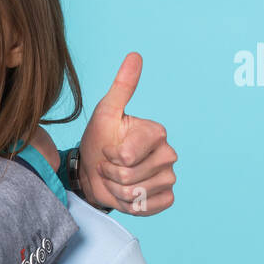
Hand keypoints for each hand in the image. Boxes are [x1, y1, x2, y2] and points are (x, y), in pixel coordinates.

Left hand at [77, 53, 176, 213]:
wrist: (94, 172)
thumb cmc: (99, 140)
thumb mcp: (105, 112)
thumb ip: (122, 86)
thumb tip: (135, 55)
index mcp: (156, 132)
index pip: (128, 155)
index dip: (110, 156)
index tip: (108, 149)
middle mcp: (168, 154)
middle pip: (130, 177)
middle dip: (110, 175)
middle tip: (109, 166)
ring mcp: (169, 177)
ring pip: (135, 194)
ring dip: (116, 191)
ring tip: (115, 180)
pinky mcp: (166, 198)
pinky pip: (148, 208)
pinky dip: (130, 206)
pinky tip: (126, 195)